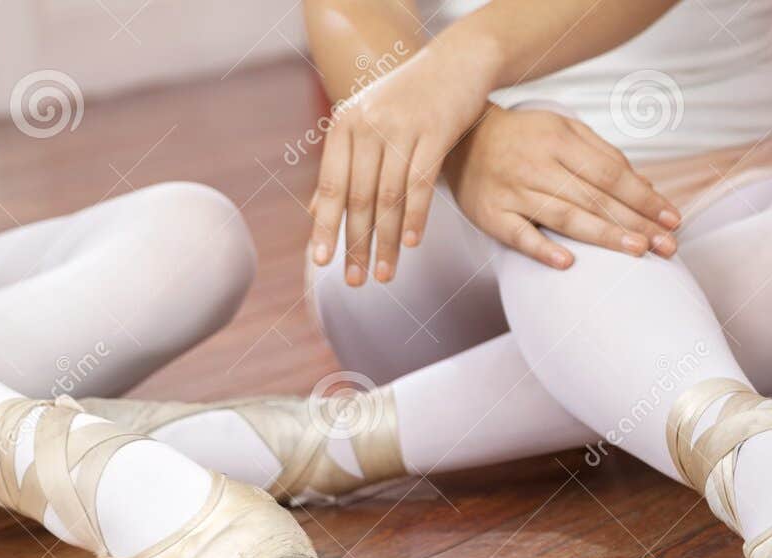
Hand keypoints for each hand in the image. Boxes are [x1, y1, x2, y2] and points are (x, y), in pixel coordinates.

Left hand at [309, 42, 492, 285]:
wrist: (456, 62)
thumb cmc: (407, 100)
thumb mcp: (367, 125)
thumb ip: (343, 168)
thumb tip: (315, 213)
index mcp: (344, 124)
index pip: (332, 186)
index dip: (326, 227)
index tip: (322, 263)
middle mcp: (369, 124)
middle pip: (359, 198)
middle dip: (357, 244)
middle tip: (357, 281)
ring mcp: (402, 126)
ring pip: (390, 197)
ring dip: (387, 241)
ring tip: (386, 274)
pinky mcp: (436, 130)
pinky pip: (422, 183)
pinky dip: (416, 217)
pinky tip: (412, 244)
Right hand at [448, 105, 680, 269]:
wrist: (460, 139)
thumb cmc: (522, 138)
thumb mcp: (562, 130)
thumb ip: (601, 155)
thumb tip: (643, 187)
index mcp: (561, 141)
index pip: (612, 173)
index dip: (644, 197)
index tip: (672, 218)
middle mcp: (539, 166)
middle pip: (595, 197)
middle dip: (635, 222)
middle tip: (667, 245)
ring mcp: (513, 192)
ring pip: (564, 217)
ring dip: (603, 235)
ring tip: (636, 251)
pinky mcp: (490, 216)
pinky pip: (519, 235)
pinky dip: (542, 249)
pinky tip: (567, 264)